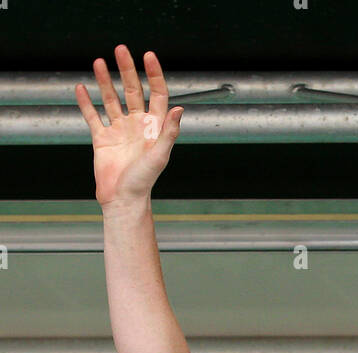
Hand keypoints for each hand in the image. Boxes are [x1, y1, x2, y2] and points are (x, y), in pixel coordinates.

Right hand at [75, 45, 182, 207]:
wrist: (123, 201)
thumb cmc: (144, 182)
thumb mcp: (160, 156)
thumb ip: (169, 132)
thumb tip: (179, 108)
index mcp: (154, 127)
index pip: (157, 94)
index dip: (154, 75)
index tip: (148, 56)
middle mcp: (137, 126)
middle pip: (132, 91)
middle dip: (126, 70)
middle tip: (120, 49)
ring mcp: (119, 131)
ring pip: (111, 99)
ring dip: (104, 81)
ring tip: (97, 62)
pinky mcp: (102, 139)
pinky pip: (93, 116)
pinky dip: (86, 103)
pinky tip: (81, 88)